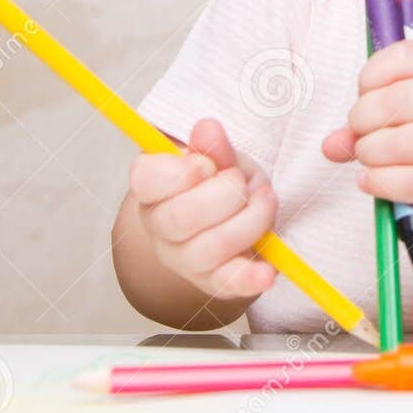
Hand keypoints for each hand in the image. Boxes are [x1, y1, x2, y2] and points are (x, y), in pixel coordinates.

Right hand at [128, 117, 278, 300]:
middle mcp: (159, 227)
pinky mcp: (211, 281)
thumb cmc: (222, 181)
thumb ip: (214, 146)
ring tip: (266, 201)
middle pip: (179, 218)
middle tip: (245, 182)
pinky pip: (227, 284)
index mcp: (152, 188)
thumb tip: (208, 129)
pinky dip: (249, 278)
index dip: (180, 171)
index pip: (146, 180)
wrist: (238, 214)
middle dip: (225, 195)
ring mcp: (183, 259)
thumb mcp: (221, 157)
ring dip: (249, 222)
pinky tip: (267, 270)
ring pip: (207, 249)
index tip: (208, 164)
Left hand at [321, 42, 412, 233]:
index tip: (364, 96)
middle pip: (398, 100)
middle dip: (362, 120)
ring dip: (369, 154)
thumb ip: (370, 122)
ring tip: (368, 161)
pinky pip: (411, 181)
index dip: (371, 74)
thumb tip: (331, 144)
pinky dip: (380, 183)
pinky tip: (371, 182)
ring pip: (402, 142)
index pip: (405, 56)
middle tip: (360, 137)